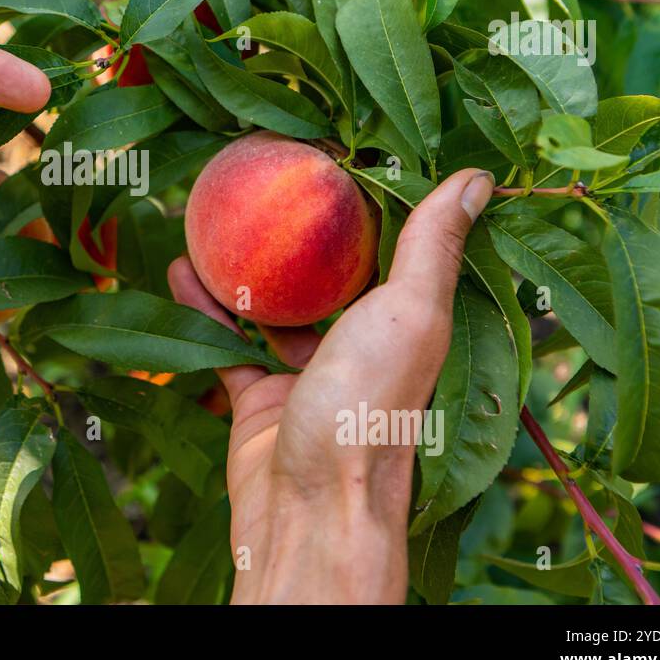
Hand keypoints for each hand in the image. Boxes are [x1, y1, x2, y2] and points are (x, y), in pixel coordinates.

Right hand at [168, 167, 494, 603]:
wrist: (309, 509)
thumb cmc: (369, 408)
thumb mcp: (410, 313)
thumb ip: (431, 246)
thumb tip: (479, 175)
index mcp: (408, 322)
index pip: (394, 248)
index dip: (376, 201)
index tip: (346, 150)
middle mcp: (362, 345)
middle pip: (330, 275)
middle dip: (303, 230)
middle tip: (268, 175)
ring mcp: (308, 373)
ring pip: (273, 305)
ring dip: (245, 264)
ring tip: (213, 213)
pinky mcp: (260, 398)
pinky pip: (228, 341)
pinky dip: (204, 309)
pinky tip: (180, 270)